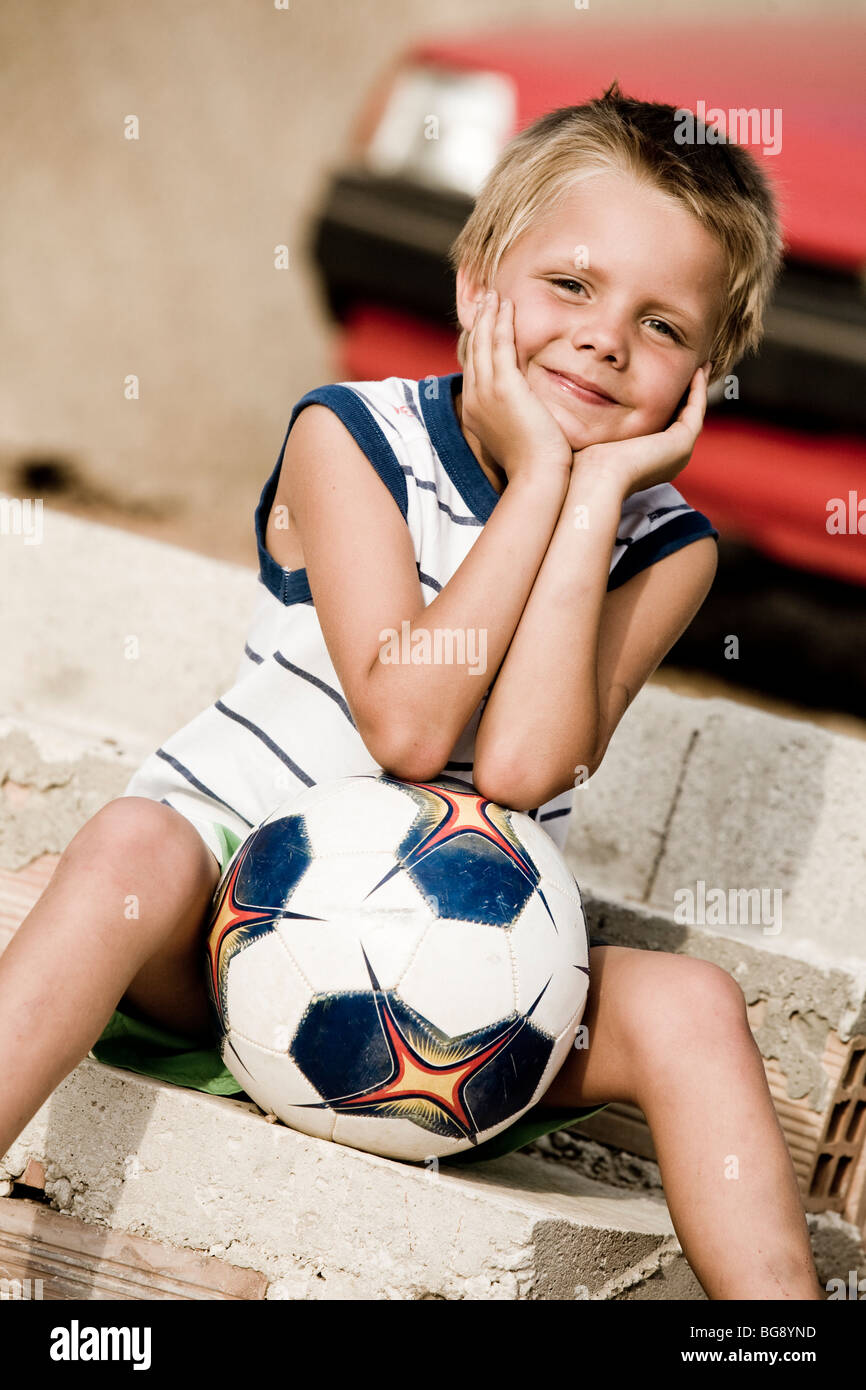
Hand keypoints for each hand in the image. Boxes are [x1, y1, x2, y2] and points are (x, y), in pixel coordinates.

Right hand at [461, 288, 573, 487]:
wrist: (538, 475)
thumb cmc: (535, 465)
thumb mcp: (517, 437)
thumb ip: (514, 419)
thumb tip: (523, 414)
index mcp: (475, 413)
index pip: (473, 370)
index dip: (477, 344)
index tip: (484, 325)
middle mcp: (475, 400)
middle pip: (472, 352)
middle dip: (478, 323)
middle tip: (485, 300)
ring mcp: (486, 393)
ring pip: (482, 344)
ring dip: (487, 316)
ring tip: (494, 295)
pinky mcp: (504, 387)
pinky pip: (499, 345)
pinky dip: (501, 323)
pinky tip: (507, 306)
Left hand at [573, 363, 711, 498]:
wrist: (598, 476)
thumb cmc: (588, 463)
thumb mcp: (596, 439)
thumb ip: (599, 426)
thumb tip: (582, 406)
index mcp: (650, 463)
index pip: (664, 428)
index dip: (668, 404)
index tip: (667, 381)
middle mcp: (668, 461)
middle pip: (682, 421)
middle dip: (687, 396)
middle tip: (692, 370)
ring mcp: (678, 453)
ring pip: (692, 415)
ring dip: (697, 390)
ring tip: (699, 367)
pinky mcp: (683, 443)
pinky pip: (696, 411)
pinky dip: (698, 391)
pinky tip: (696, 371)